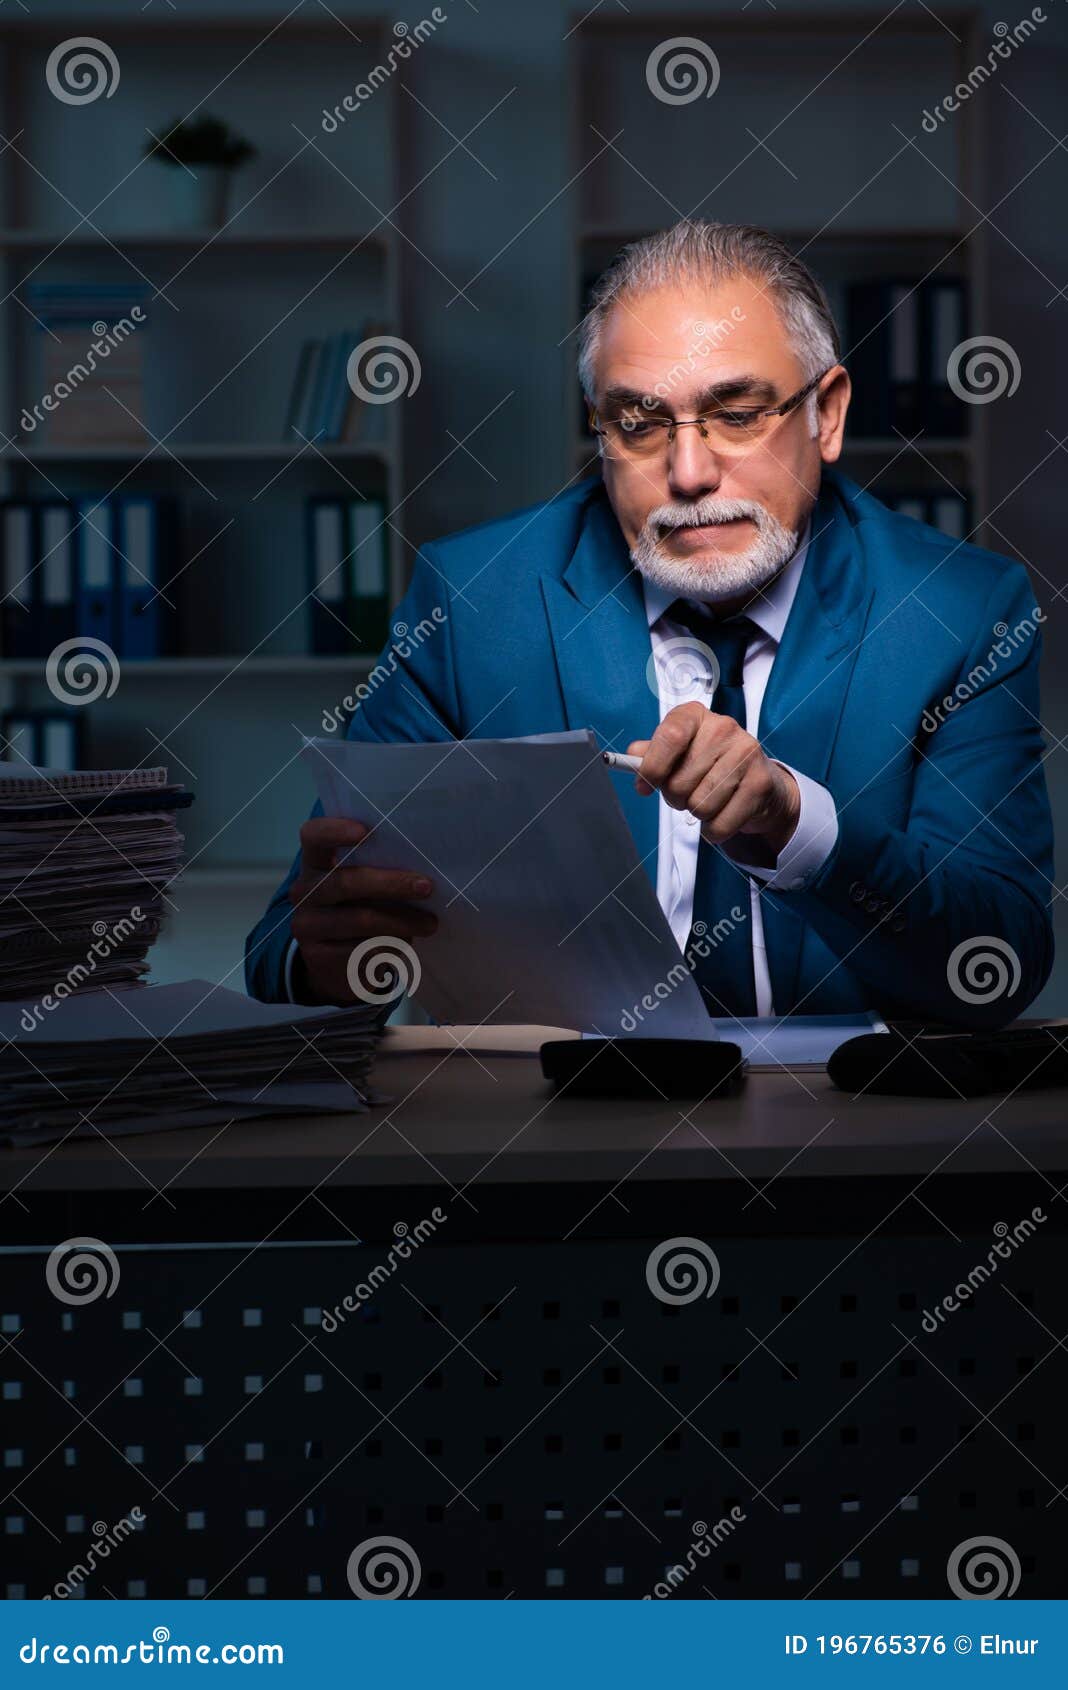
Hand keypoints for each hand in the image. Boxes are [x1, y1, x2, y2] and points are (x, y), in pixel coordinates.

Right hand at [287, 817, 436, 1004]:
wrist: (338, 957)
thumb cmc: (361, 904)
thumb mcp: (362, 881)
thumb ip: (378, 867)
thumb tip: (422, 868)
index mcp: (315, 861)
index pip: (313, 836)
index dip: (334, 830)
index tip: (366, 831)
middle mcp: (304, 890)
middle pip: (346, 882)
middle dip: (392, 884)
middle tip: (426, 887)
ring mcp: (307, 924)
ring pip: (359, 919)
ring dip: (401, 921)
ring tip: (429, 923)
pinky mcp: (317, 955)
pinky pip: (361, 949)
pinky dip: (390, 945)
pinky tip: (406, 943)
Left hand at [627, 701, 799, 860]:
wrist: (758, 783)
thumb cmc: (711, 765)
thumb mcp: (679, 752)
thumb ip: (651, 754)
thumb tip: (632, 760)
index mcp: (695, 716)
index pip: (670, 736)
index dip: (653, 767)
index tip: (646, 784)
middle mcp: (723, 728)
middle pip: (680, 781)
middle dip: (676, 798)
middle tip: (688, 792)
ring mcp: (745, 754)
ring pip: (699, 806)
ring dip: (697, 814)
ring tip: (708, 800)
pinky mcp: (759, 783)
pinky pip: (720, 824)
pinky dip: (714, 830)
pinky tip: (722, 814)